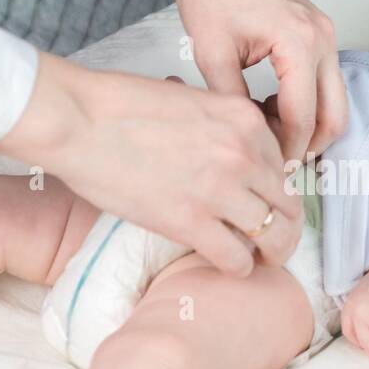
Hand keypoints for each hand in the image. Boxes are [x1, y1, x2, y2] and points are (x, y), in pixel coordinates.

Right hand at [0, 51, 302, 276]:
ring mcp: (221, 189)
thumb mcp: (192, 100)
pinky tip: (230, 267)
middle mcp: (243, 153)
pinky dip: (238, 268)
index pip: (286, 165)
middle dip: (286, 226)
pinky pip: (236, 258)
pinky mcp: (192, 222)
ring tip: (261, 260)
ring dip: (270, 252)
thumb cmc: (122, 106)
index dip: (280, 190)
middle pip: (288, 203)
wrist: (80, 120)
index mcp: (245, 119)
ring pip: (272, 235)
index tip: (271, 204)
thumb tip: (231, 148)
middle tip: (277, 242)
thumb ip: (222, 126)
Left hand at [154, 0, 346, 161]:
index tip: (265, 167)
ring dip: (309, 126)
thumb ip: (232, 102)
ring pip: (335, 102)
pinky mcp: (320, 34)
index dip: (284, 150)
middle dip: (307, 146)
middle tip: (273, 160)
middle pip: (334, 116)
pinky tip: (270, 105)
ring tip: (267, 130)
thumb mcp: (211, 54)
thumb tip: (246, 140)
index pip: (303, 118)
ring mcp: (326, 35)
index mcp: (299, 43)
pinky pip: (325, 82)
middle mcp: (323, 39)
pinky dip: (306, 103)